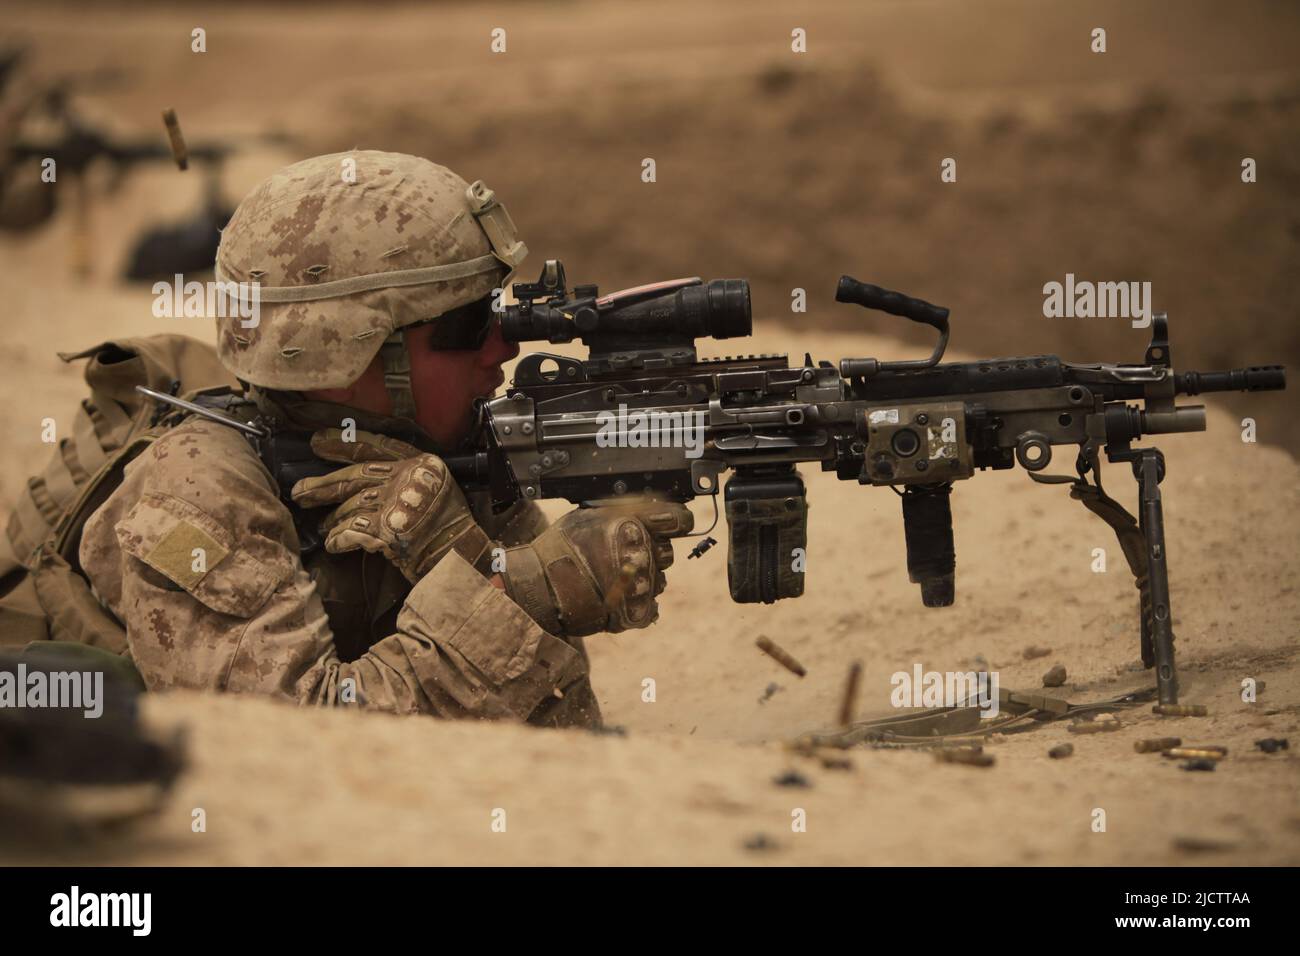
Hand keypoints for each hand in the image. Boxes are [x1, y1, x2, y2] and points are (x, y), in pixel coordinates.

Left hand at [289, 428, 490, 582]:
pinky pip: (352, 532)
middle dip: (324, 485)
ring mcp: (396, 501)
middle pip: (356, 476)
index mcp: (421, 464)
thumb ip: (405, 483)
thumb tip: (364, 489)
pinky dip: (340, 540)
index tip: (317, 441)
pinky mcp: (386, 528)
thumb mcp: (435, 492)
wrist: (462, 557)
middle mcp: (407, 477)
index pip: (377, 446)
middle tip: (299, 491)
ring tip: (323, 527)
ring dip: (334, 519)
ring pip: (351, 506)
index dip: (344, 443)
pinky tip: (332, 545)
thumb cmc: (451, 528)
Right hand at [501, 499, 693, 636]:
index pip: (677, 520)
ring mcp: (640, 585)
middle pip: (667, 552)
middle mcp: (640, 554)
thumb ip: (622, 510)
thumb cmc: (561, 547)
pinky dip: (636, 602)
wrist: (540, 587)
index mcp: (631, 525)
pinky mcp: (636, 611)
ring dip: (643, 578)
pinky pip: (651, 605)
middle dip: (651, 552)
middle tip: (623, 555)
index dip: (678, 521)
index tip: (676, 524)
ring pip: (660, 580)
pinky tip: (614, 596)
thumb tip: (650, 506)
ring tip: (612, 578)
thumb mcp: (587, 515)